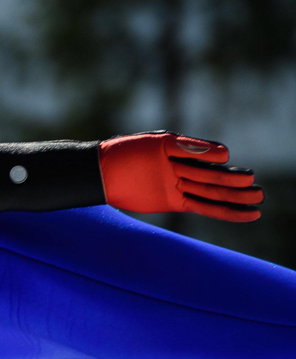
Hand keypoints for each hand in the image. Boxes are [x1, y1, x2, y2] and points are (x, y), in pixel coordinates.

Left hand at [99, 132, 262, 221]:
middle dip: (236, 185)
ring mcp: (177, 187)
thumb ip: (188, 147)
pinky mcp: (172, 202)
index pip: (209, 159)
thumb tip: (224, 153)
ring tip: (258, 200)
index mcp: (180, 151)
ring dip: (234, 198)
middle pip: (213, 178)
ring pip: (211, 194)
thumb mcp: (155, 144)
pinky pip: (202, 207)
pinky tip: (242, 214)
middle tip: (259, 191)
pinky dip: (222, 212)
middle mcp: (181, 170)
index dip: (223, 165)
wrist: (100, 172)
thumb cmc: (125, 152)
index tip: (240, 169)